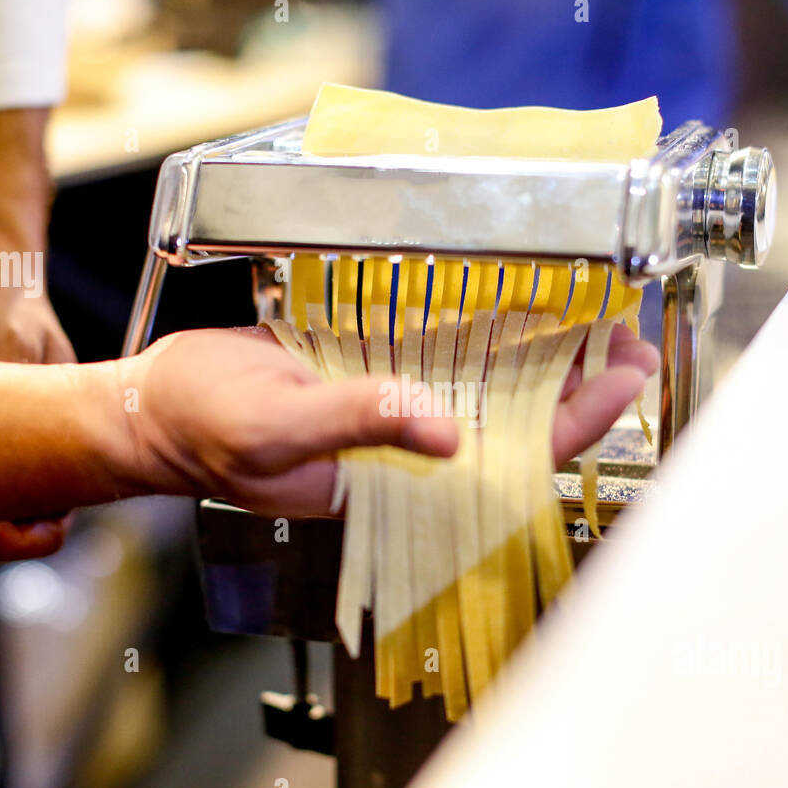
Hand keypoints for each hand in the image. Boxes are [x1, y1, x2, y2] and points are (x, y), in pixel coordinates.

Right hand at [119, 325, 656, 516]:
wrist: (158, 405)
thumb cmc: (205, 430)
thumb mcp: (275, 431)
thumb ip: (359, 426)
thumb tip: (449, 435)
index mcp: (398, 482)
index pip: (510, 458)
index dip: (574, 420)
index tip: (622, 377)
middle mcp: (409, 450)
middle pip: (516, 422)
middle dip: (578, 384)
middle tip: (628, 337)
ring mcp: (396, 410)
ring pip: (489, 387)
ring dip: (544, 355)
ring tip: (596, 317)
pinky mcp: (378, 373)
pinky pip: (447, 355)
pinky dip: (488, 332)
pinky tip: (523, 305)